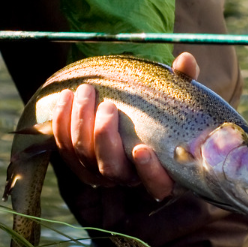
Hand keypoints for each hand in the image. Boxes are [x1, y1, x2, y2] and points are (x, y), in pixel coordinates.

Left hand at [52, 52, 200, 199]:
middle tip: (108, 105)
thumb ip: (184, 80)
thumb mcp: (177, 94)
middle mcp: (129, 177)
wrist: (129, 112)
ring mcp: (100, 172)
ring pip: (85, 157)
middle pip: (112, 170)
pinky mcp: (77, 162)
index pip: (159, 187)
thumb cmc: (162, 109)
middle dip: (105, 138)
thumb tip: (186, 59)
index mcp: (161, 170)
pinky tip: (66, 97)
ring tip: (86, 91)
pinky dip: (61, 123)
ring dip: (81, 123)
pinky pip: (64, 149)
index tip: (141, 149)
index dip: (150, 173)